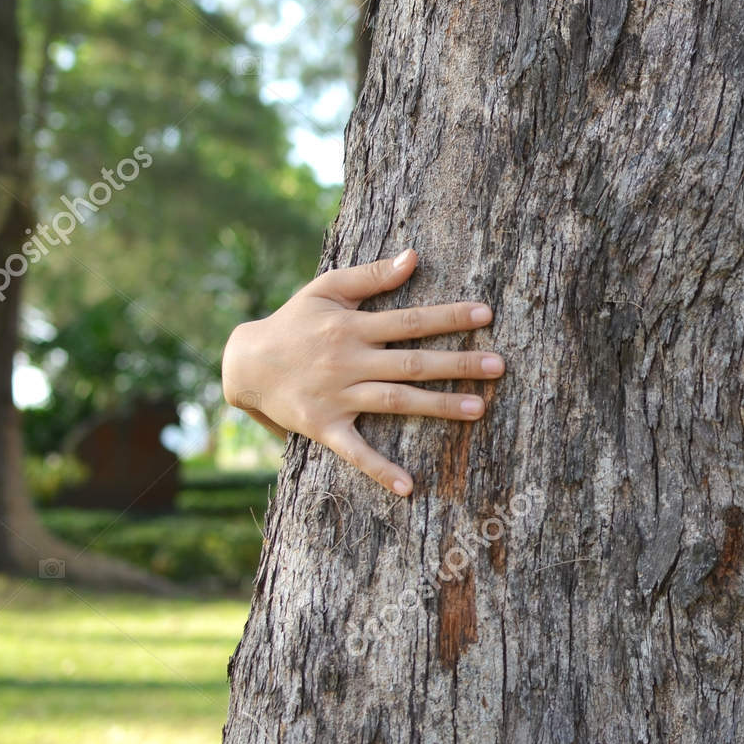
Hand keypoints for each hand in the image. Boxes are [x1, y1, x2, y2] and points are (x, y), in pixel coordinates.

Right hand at [221, 249, 502, 495]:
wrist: (245, 362)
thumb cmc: (294, 321)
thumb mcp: (326, 289)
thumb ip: (371, 276)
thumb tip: (414, 257)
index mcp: (352, 327)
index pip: (409, 321)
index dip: (448, 318)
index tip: (486, 315)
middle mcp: (348, 361)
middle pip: (412, 363)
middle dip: (457, 364)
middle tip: (498, 366)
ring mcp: (338, 396)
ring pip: (395, 401)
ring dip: (437, 406)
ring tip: (478, 409)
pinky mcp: (324, 427)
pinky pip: (355, 451)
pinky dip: (379, 469)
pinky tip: (408, 486)